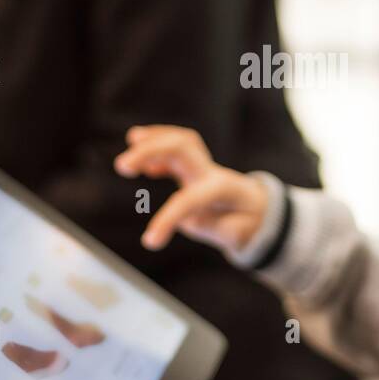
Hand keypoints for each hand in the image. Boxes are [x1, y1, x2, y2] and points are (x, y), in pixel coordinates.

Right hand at [113, 125, 268, 257]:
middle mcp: (211, 172)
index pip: (190, 197)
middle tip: (121, 165)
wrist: (257, 208)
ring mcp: (202, 165)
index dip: (168, 219)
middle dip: (153, 150)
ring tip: (132, 137)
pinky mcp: (193, 165)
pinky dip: (156, 146)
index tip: (149, 242)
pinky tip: (139, 155)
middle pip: (183, 148)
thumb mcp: (241, 235)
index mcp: (222, 190)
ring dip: (154, 138)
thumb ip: (223, 229)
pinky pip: (175, 149)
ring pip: (180, 141)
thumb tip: (196, 220)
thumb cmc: (248, 223)